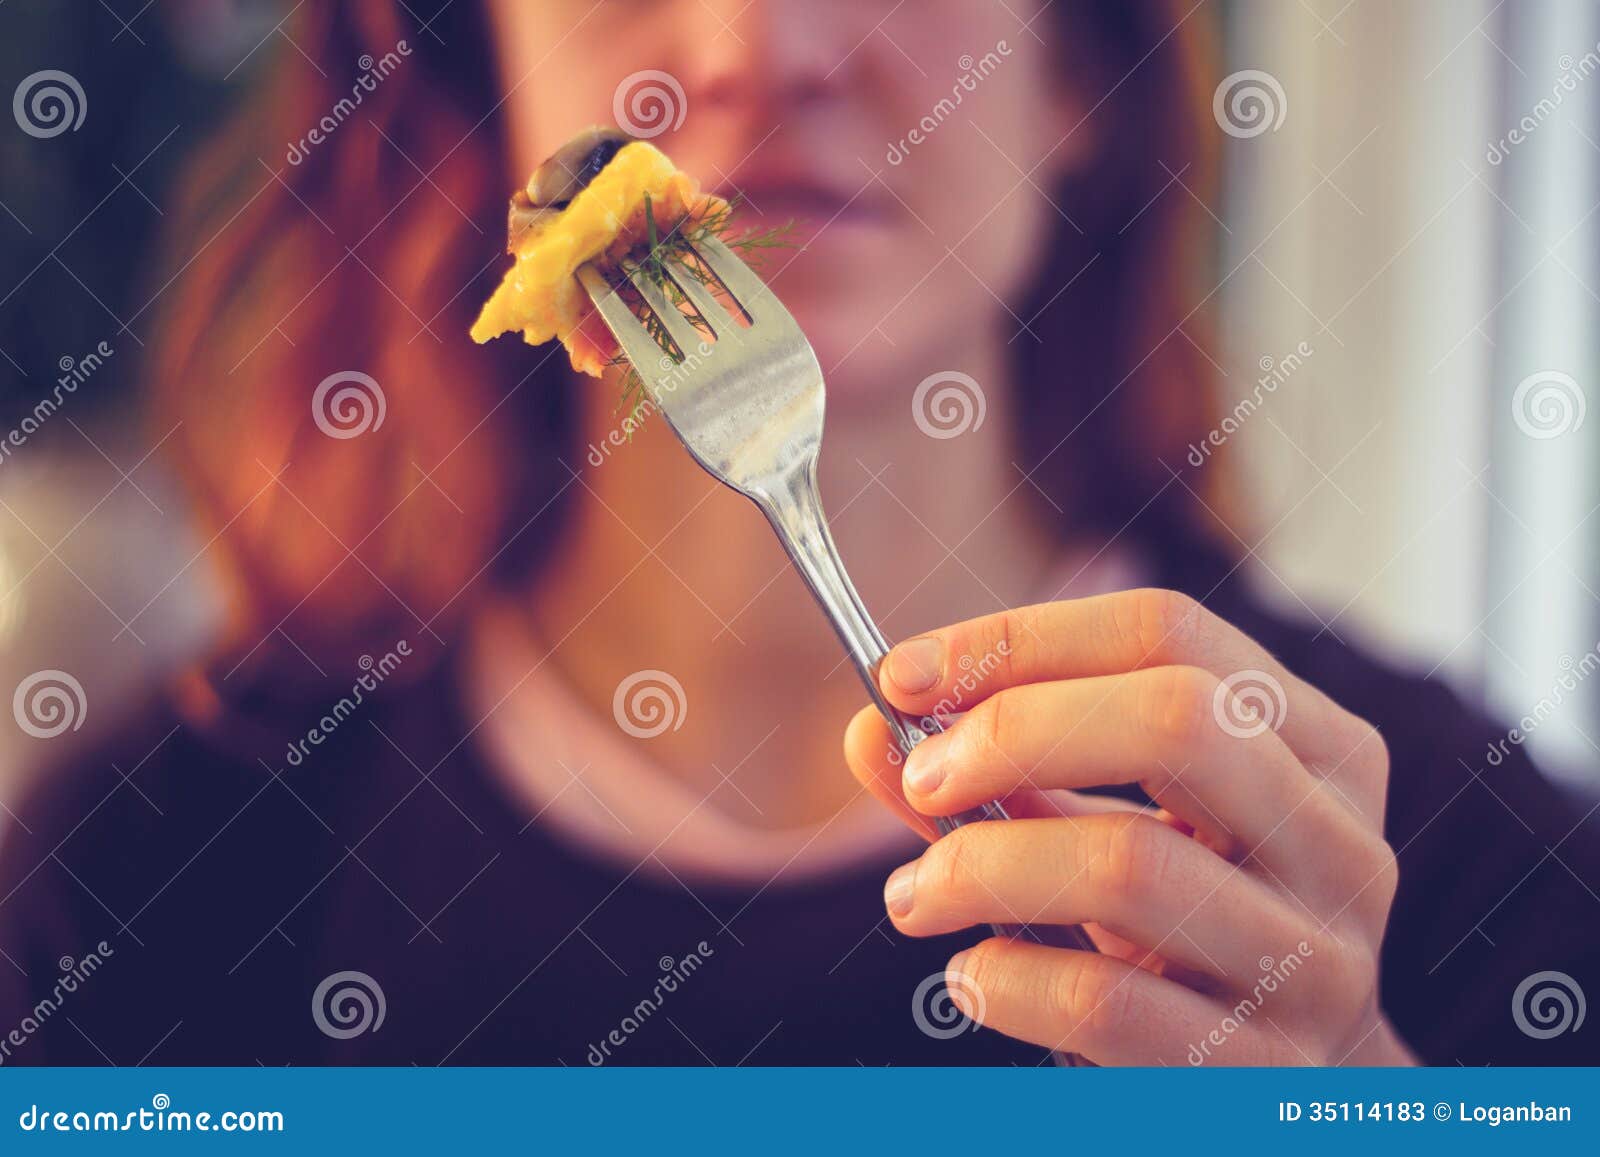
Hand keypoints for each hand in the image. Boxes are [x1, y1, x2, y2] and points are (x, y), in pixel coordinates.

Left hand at [843, 588, 1414, 1065]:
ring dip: (981, 866)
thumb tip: (872, 729)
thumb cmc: (1183, 935)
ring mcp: (1317, 963)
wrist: (1290, 1103)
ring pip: (1131, 864)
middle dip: (1015, 729)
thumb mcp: (1102, 830)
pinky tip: (972, 979)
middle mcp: (1339, 844)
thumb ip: (997, 776)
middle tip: (920, 776)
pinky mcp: (1263, 1071)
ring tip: (916, 894)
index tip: (902, 675)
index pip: (1169, 633)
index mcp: (1316, 749)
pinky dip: (1006, 979)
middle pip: (1180, 717)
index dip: (1020, 638)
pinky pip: (1107, 1002)